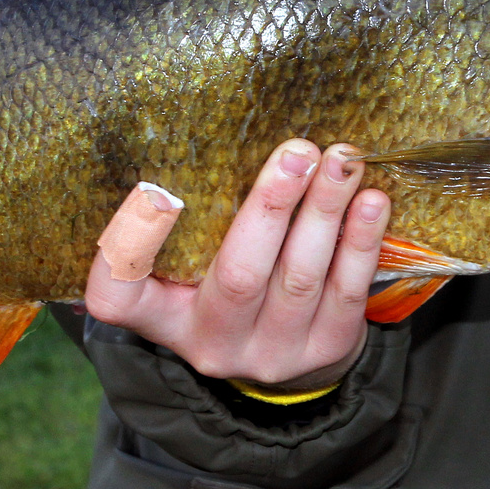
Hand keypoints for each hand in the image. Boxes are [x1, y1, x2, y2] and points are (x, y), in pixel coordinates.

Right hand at [86, 140, 390, 389]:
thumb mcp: (191, 269)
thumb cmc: (228, 287)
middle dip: (271, 207)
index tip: (152, 190)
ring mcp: (272, 352)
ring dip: (325, 211)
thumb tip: (206, 132)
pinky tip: (372, 201)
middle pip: (237, 276)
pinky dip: (361, 241)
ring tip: (342, 161)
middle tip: (297, 151)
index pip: (117, 296)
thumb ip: (187, 224)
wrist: (289, 356)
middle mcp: (212, 342)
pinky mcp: (326, 348)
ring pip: (300, 277)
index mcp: (163, 318)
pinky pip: (348, 291)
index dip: (128, 248)